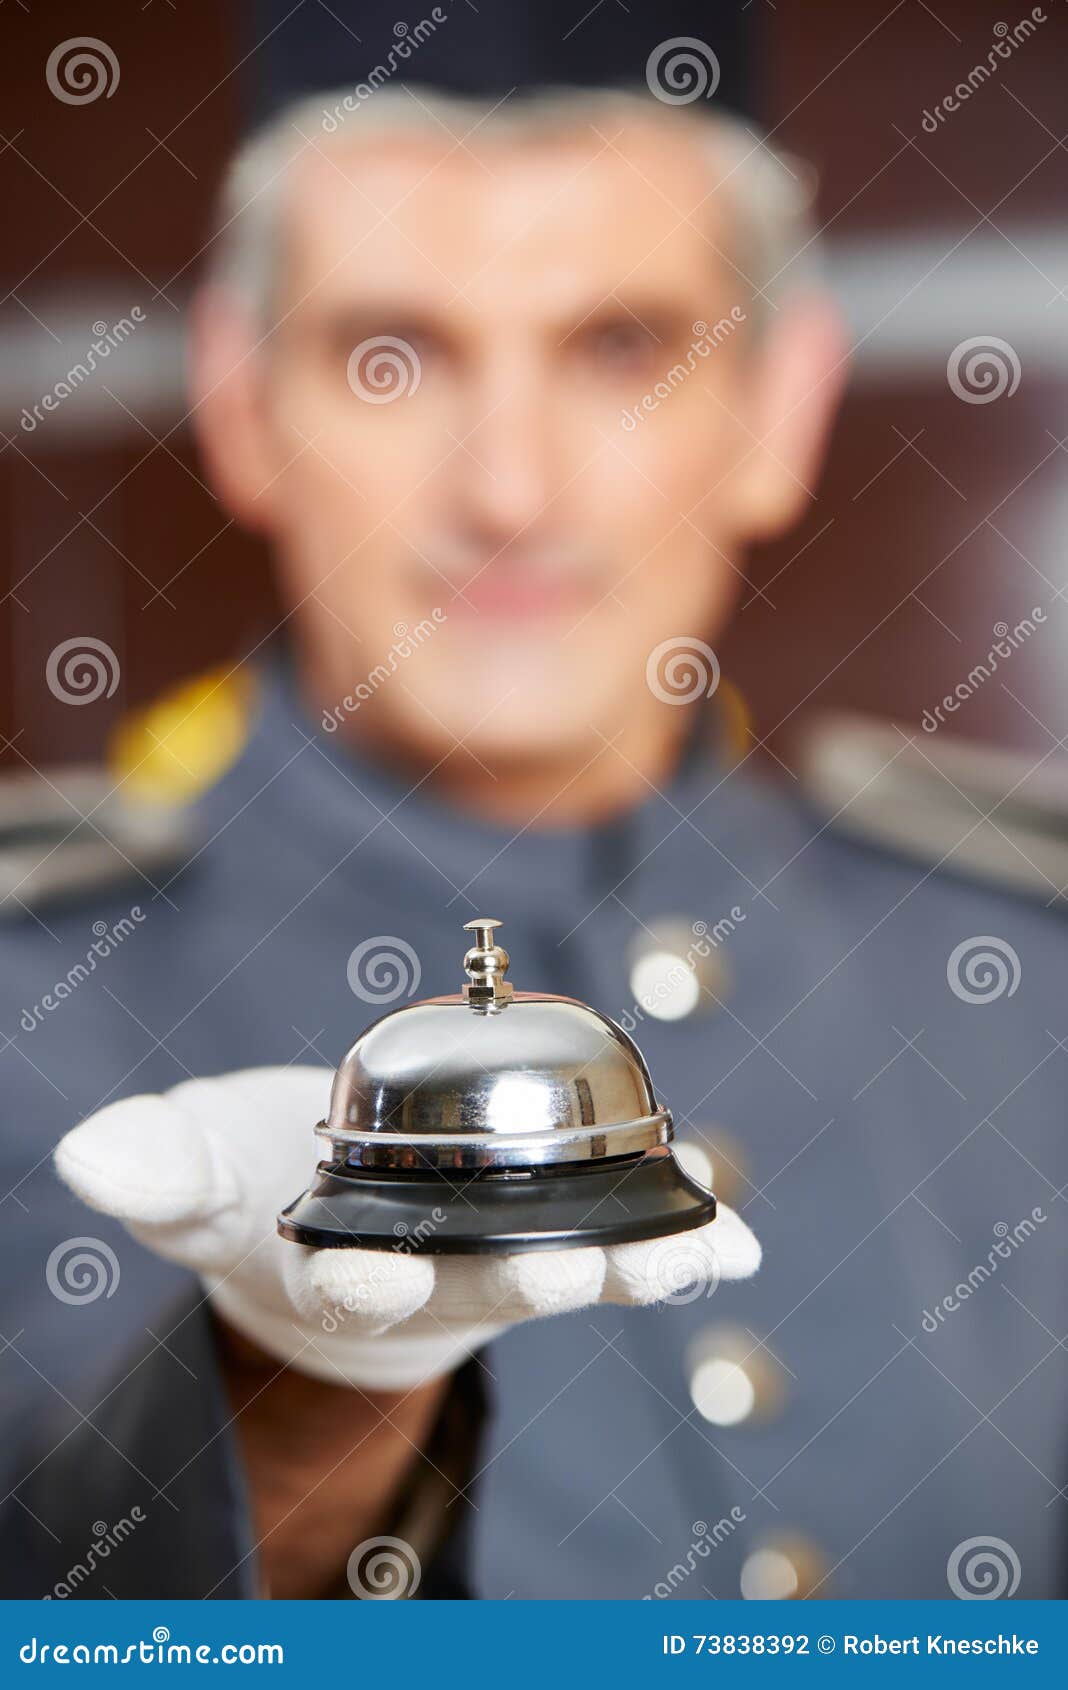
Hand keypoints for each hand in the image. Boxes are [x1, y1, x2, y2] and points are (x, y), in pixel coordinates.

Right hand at [55, 1067, 759, 1389]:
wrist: (342, 1217)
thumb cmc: (263, 1184)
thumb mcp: (202, 1172)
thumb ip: (158, 1166)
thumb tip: (89, 1157)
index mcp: (342, 1269)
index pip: (349, 1285)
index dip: (362, 1281)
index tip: (372, 1274)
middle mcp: (438, 1276)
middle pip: (485, 1284)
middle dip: (525, 1274)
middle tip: (563, 1266)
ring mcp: (507, 1256)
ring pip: (580, 1264)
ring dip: (637, 1260)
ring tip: (695, 1253)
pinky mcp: (562, 1227)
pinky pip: (630, 1236)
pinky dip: (683, 1237)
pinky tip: (738, 1236)